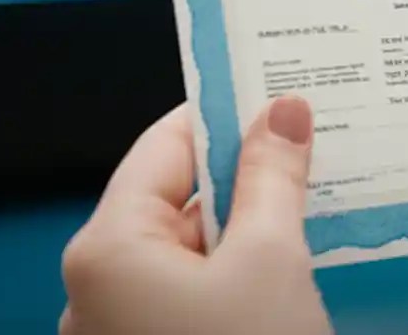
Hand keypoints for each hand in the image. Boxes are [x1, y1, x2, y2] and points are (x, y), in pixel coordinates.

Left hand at [61, 97, 330, 334]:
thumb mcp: (270, 259)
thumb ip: (272, 177)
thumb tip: (282, 109)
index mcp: (106, 249)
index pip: (165, 147)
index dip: (225, 117)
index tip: (280, 96)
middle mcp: (96, 288)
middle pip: (177, 201)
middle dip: (244, 177)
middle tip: (310, 146)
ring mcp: (119, 327)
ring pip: (190, 253)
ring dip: (246, 230)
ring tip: (311, 202)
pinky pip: (192, 293)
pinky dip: (235, 276)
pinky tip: (287, 267)